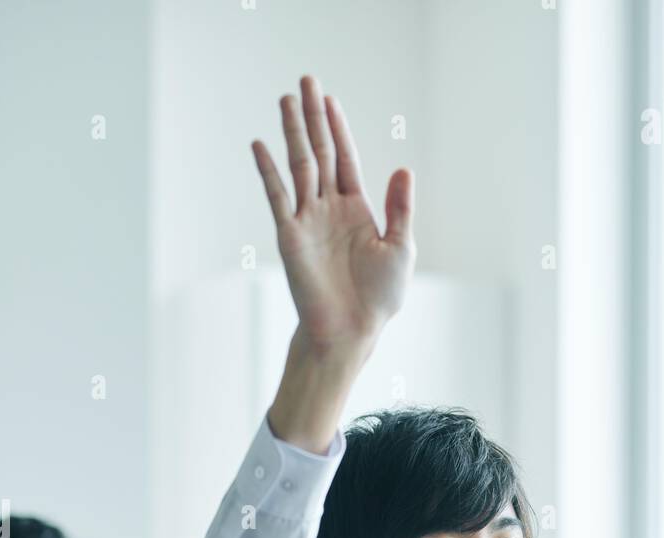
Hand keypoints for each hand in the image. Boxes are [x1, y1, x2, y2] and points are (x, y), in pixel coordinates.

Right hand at [252, 74, 414, 352]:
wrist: (350, 331)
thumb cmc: (377, 298)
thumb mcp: (400, 249)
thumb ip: (400, 209)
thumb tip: (403, 168)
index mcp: (356, 210)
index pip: (345, 158)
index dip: (338, 128)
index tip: (329, 99)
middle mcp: (329, 209)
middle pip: (320, 152)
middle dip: (313, 117)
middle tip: (305, 81)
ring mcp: (308, 220)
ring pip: (299, 165)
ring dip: (293, 132)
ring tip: (285, 99)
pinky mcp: (290, 236)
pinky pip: (277, 197)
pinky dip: (268, 171)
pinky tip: (259, 144)